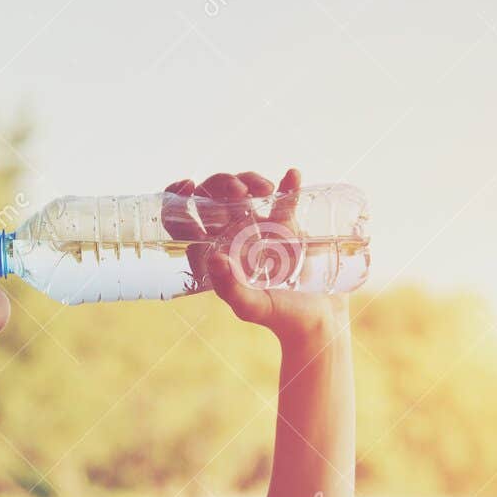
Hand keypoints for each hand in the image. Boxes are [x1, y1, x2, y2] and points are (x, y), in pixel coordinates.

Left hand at [161, 168, 347, 342]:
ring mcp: (257, 230)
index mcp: (211, 257)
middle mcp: (229, 240)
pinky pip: (282, 198)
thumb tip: (213, 256)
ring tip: (266, 188)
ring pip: (243, 192)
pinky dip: (286, 185)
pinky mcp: (286, 226)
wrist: (320, 320)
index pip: (182, 223)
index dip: (176, 200)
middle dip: (221, 185)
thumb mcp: (252, 307)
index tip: (188, 185)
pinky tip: (291, 176)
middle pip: (213, 199)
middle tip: (240, 190)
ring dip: (249, 180)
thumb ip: (230, 288)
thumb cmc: (281, 318)